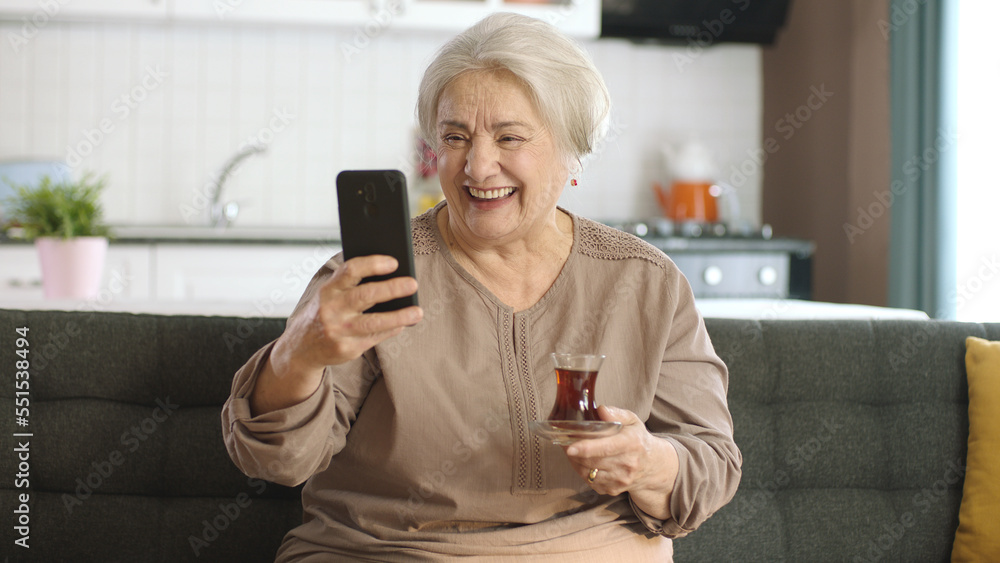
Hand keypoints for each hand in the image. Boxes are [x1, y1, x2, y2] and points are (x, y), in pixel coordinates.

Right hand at [251, 255, 421, 413]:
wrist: (301, 347)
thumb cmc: (325, 311)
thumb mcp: (330, 294)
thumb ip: (352, 284)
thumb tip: (390, 275)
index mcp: (328, 290)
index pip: (351, 271)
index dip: (373, 264)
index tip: (394, 262)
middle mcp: (331, 309)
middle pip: (365, 296)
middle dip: (391, 289)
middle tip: (413, 283)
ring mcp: (338, 331)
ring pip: (374, 322)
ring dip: (399, 316)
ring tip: (418, 312)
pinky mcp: (346, 348)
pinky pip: (375, 337)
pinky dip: (391, 330)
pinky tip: (403, 324)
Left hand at [563, 405, 677, 518]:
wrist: (651, 466)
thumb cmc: (637, 439)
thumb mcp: (633, 421)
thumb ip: (617, 414)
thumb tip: (601, 409)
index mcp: (631, 444)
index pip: (606, 448)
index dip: (586, 448)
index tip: (570, 447)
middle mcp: (627, 465)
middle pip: (592, 461)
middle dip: (574, 452)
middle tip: (564, 441)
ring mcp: (620, 480)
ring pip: (588, 472)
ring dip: (575, 462)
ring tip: (571, 450)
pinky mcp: (613, 490)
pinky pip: (589, 481)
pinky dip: (581, 471)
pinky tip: (581, 461)